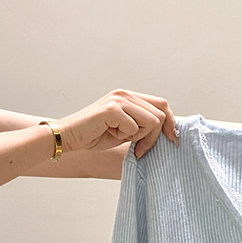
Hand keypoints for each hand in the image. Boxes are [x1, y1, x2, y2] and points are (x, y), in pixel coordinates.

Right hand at [55, 89, 178, 157]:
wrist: (70, 136)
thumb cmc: (96, 135)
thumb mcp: (127, 130)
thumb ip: (144, 126)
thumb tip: (168, 133)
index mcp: (130, 97)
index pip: (162, 104)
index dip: (170, 122)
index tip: (172, 139)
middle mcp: (126, 94)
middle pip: (161, 113)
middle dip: (154, 136)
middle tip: (139, 148)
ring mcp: (119, 100)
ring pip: (152, 121)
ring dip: (141, 137)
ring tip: (121, 137)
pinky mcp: (112, 109)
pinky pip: (134, 128)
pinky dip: (126, 137)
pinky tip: (111, 134)